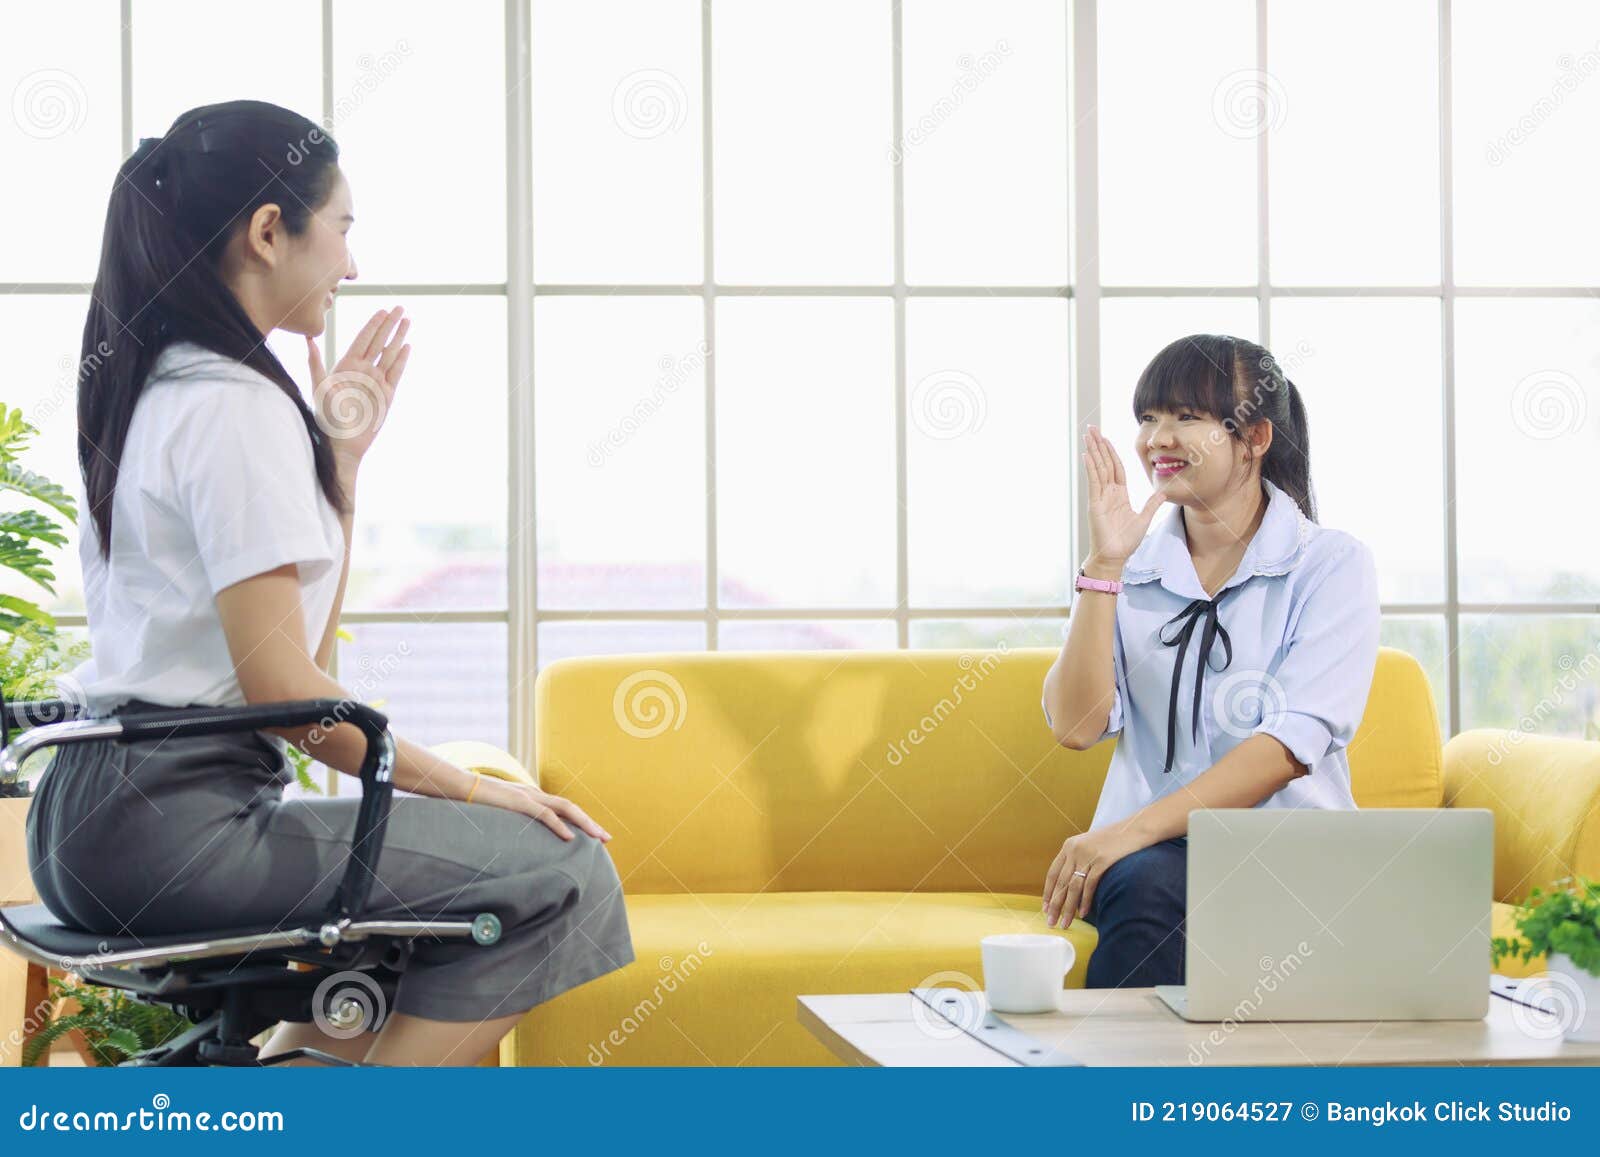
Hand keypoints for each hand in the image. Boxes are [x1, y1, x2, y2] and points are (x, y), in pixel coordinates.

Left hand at [307, 306, 410, 470]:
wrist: (342, 442)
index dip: (372, 324)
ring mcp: (376, 381)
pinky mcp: (387, 395)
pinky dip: (402, 359)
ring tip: (407, 320)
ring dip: (398, 337)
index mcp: (346, 366)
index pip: (362, 339)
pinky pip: (397, 372)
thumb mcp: (318, 387)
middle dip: (389, 324)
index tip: (381, 310)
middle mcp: (363, 371)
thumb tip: (309, 339)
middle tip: (399, 307)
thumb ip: (315, 363)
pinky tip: (407, 346)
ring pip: (390, 354)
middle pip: (379, 342)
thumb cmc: (327, 417)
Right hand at [479, 776, 612, 843]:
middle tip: (607, 839)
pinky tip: (570, 838)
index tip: (594, 836)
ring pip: (565, 809)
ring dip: (584, 824)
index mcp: (532, 797)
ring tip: (598, 838)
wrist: (459, 785)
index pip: (563, 809)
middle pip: (571, 808)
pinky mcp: (519, 802)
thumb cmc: (477, 802)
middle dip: (591, 824)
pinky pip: (544, 814)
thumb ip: (512, 821)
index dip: (580, 821)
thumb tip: (519, 837)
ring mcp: (528, 797)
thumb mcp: (500, 813)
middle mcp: (535, 795)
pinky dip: (559, 826)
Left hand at [1042, 824, 1142, 928]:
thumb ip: (1078, 860)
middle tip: (1051, 922)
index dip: (1048, 892)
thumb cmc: (1115, 840)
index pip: (1052, 873)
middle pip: (1060, 883)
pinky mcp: (1102, 860)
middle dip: (1055, 905)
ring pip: (1073, 887)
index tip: (1045, 908)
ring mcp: (1088, 855)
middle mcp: (1075, 849)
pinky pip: (1090, 885)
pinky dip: (1085, 901)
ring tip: (1065, 923)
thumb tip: (1070, 886)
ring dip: (1068, 908)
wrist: (1137, 828)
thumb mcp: (1090, 846)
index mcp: (1069, 845)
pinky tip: (1083, 913)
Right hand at [1084, 423, 1167, 564]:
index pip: (1115, 468)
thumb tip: (1163, 492)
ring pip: (1098, 468)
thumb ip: (1151, 504)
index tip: (1105, 438)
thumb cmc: (1125, 542)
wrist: (1115, 557)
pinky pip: (1094, 482)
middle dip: (1098, 445)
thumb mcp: (1144, 519)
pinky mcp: (1095, 504)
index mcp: (1119, 495)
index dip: (1111, 452)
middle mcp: (1108, 493)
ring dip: (1093, 450)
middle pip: (1104, 463)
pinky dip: (1091, 468)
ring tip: (1088, 434)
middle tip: (1092, 428)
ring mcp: (1100, 497)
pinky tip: (1088, 454)